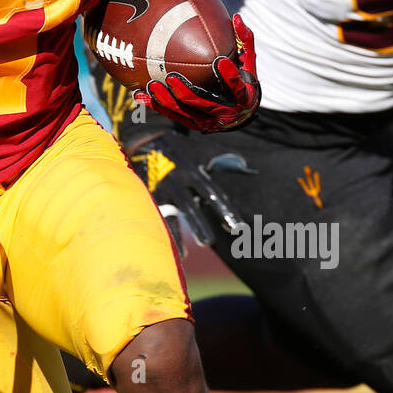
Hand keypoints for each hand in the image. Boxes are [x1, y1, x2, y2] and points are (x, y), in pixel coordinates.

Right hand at [129, 132, 249, 255]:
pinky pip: (155, 215)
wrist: (145, 137)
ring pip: (168, 214)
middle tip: (208, 242)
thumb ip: (226, 159)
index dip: (225, 211)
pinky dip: (162, 232)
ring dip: (176, 234)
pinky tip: (170, 250)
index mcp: (194, 171)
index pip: (213, 193)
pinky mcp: (146, 194)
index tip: (239, 229)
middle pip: (188, 206)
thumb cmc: (182, 148)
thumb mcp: (203, 150)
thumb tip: (247, 167)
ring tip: (184, 255)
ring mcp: (160, 188)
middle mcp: (177, 181)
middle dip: (197, 224)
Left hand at [134, 14, 259, 132]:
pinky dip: (156, 106)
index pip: (236, 87)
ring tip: (152, 86)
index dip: (228, 76)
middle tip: (171, 77)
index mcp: (242, 98)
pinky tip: (141, 95)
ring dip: (167, 100)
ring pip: (185, 113)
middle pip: (204, 104)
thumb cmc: (244, 80)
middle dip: (187, 93)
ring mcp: (208, 121)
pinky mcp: (193, 124)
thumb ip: (245, 41)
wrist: (239, 113)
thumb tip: (237, 17)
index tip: (219, 61)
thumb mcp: (248, 62)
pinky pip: (173, 115)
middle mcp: (225, 113)